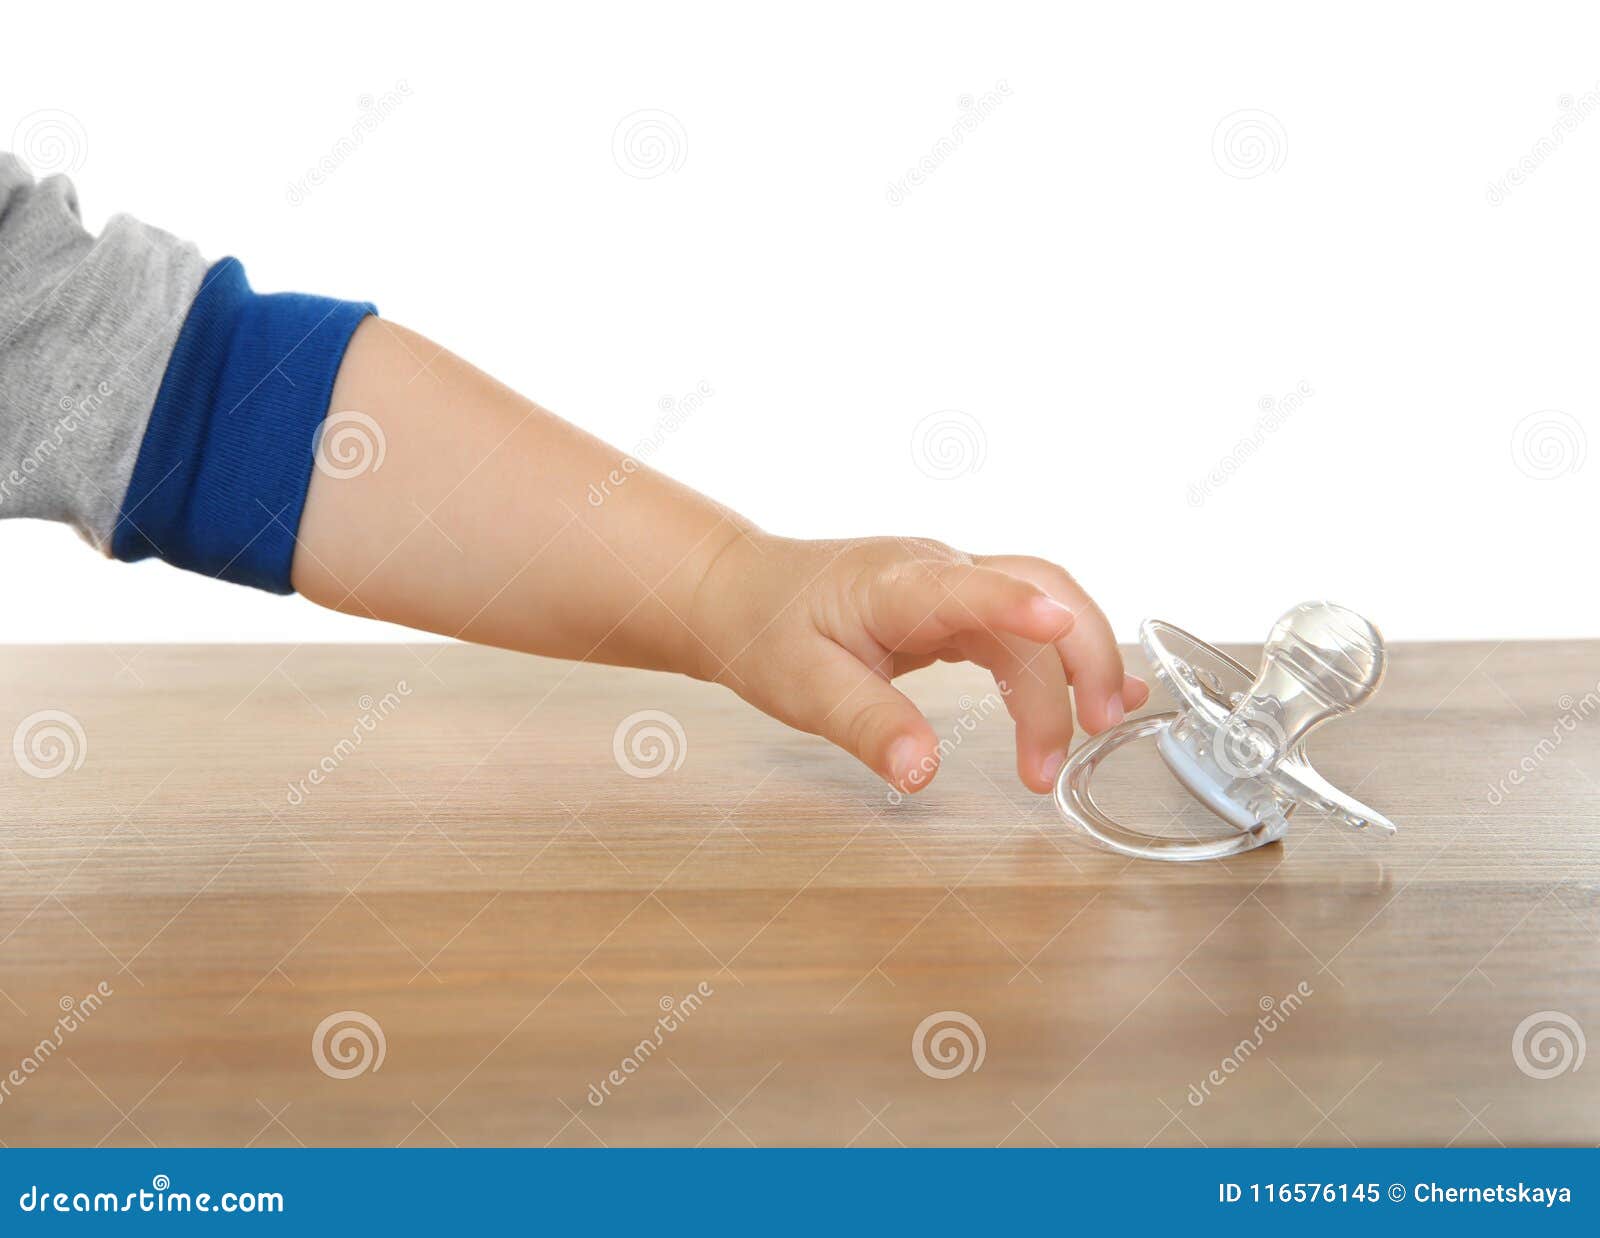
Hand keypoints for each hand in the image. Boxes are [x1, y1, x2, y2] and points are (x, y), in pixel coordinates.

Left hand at [687, 532, 1148, 793]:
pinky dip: (1068, 658)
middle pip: (1037, 587)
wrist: (742, 592)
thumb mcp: (803, 689)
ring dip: (1082, 659)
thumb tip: (924, 773)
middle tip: (1089, 736)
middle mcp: (936, 571)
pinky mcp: (959, 605)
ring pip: (1045, 602)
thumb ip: (867, 727)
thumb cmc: (767, 631)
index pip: (968, 586)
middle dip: (1077, 656)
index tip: (1063, 630)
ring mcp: (953, 583)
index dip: (1017, 606)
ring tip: (1104, 727)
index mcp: (893, 585)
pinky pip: (1026, 625)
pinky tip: (1104, 695)